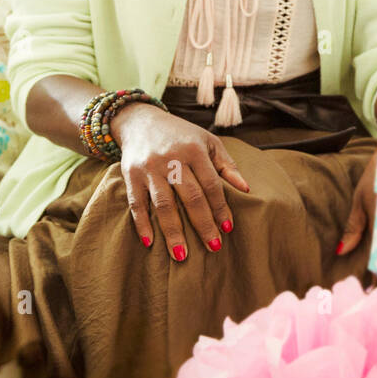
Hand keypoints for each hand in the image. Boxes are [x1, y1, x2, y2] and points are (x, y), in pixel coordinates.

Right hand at [111, 103, 249, 260]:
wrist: (141, 121)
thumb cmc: (182, 135)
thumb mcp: (208, 142)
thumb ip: (226, 165)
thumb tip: (246, 189)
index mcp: (194, 150)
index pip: (211, 184)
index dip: (220, 207)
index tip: (228, 228)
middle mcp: (172, 158)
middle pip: (190, 197)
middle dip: (203, 224)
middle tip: (213, 247)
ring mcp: (149, 167)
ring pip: (163, 204)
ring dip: (173, 232)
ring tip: (182, 256)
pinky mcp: (130, 175)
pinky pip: (137, 203)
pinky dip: (142, 224)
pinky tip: (150, 243)